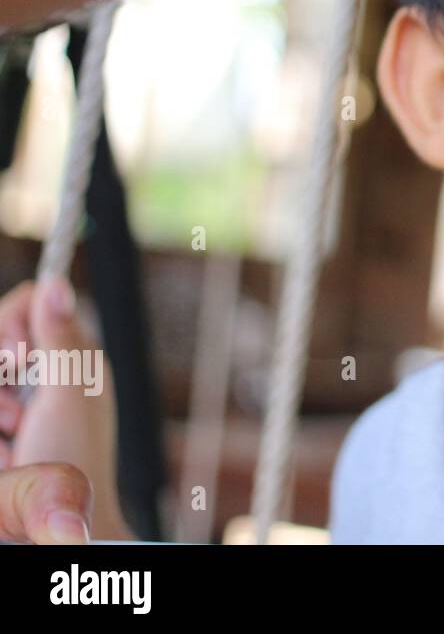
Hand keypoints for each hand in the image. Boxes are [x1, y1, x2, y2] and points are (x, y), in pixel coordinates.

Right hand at [0, 278, 130, 541]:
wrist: (57, 523)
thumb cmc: (73, 462)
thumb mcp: (68, 396)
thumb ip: (60, 339)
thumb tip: (55, 282)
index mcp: (72, 353)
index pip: (27, 302)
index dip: (13, 324)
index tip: (20, 359)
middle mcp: (46, 369)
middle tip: (18, 415)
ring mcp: (21, 397)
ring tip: (13, 439)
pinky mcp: (4, 421)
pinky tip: (6, 455)